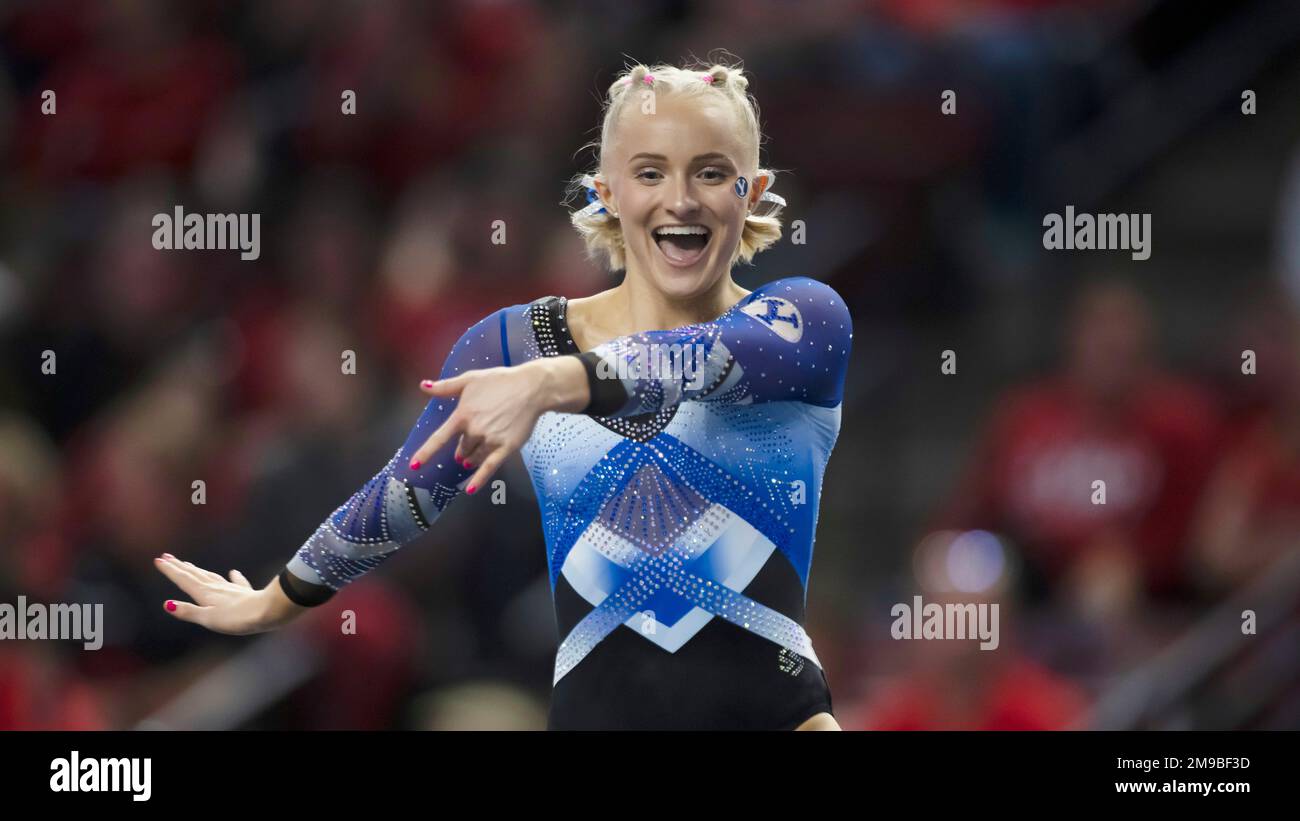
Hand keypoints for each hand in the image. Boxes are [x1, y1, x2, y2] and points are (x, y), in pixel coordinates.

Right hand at [154, 553, 303, 634]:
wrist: (267, 611)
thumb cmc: (236, 618)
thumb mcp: (208, 618)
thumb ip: (189, 612)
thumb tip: (167, 604)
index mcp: (205, 593)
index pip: (184, 580)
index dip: (171, 571)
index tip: (159, 560)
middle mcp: (216, 588)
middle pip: (195, 574)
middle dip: (180, 567)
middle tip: (167, 557)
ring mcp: (231, 589)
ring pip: (211, 576)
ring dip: (198, 570)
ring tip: (188, 564)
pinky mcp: (245, 593)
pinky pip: (236, 582)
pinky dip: (232, 577)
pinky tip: (233, 572)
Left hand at [410, 357, 587, 493]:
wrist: (531, 388)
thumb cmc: (500, 381)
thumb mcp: (470, 379)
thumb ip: (446, 387)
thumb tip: (423, 386)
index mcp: (463, 415)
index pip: (439, 438)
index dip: (426, 453)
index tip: (414, 465)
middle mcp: (474, 430)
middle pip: (462, 448)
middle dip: (463, 447)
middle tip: (470, 440)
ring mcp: (491, 440)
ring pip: (474, 457)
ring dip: (471, 459)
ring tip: (471, 458)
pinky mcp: (506, 447)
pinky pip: (490, 467)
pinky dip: (479, 479)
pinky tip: (471, 489)